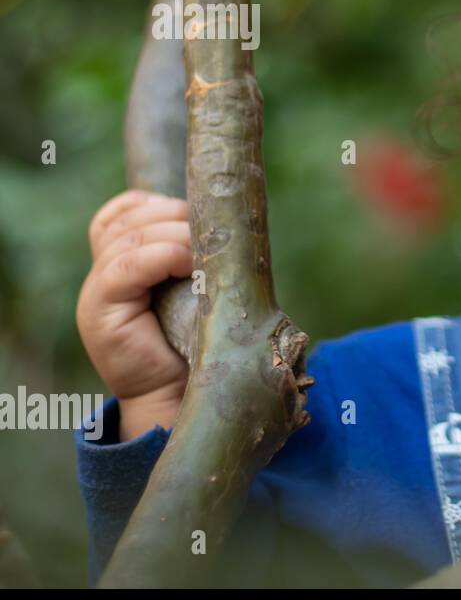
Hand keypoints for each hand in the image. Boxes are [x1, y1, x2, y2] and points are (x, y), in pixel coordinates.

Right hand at [75, 190, 193, 438]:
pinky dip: (162, 256)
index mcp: (119, 263)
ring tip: (205, 252)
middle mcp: (101, 274)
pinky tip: (187, 264)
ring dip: (175, 235)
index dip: (158, 203)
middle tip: (211, 232)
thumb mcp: (193, 288)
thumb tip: (225, 218)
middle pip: (128, 220)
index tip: (195, 214)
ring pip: (129, 238)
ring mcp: (96, 294)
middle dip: (175, 216)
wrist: (179, 397)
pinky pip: (125, 266)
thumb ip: (190, 255)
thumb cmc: (195, 342)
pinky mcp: (100, 314)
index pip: (123, 211)